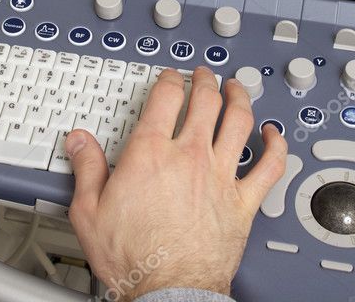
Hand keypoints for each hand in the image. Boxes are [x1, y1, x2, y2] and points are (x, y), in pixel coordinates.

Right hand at [65, 69, 286, 300]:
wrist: (167, 292)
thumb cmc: (133, 257)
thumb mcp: (89, 211)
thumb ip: (86, 168)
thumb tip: (79, 141)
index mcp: (150, 154)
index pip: (166, 97)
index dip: (170, 79)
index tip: (171, 77)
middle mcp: (189, 157)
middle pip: (205, 101)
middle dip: (205, 80)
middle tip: (204, 75)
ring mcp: (220, 177)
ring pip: (238, 121)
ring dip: (239, 98)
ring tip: (236, 88)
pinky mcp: (243, 202)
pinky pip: (269, 166)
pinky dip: (275, 145)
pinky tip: (273, 134)